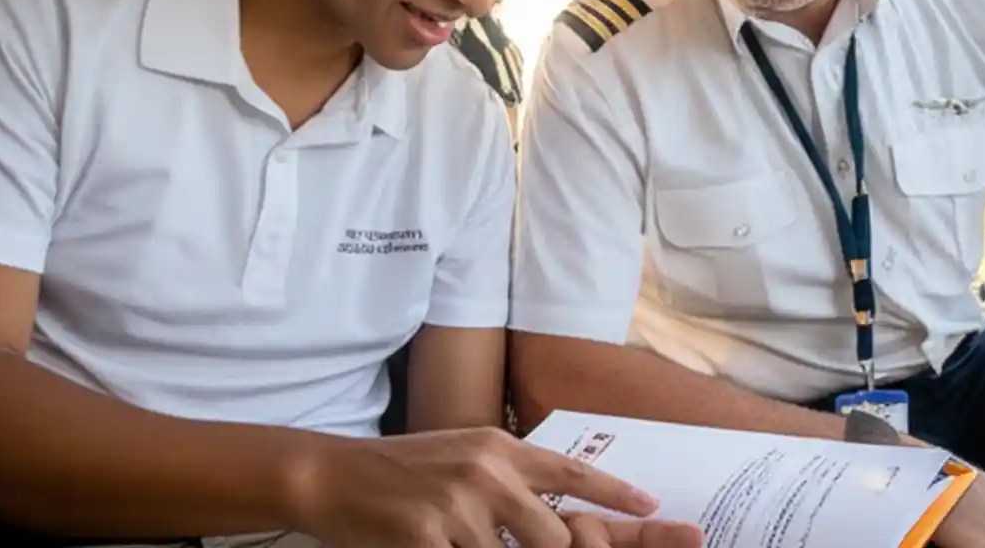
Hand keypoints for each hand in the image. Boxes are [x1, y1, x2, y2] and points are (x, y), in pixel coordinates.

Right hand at [292, 427, 700, 546]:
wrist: (333, 474)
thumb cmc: (402, 470)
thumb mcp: (462, 455)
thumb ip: (508, 477)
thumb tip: (557, 511)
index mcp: (497, 447)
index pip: (570, 471)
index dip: (614, 494)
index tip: (652, 507)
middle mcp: (485, 471)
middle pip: (554, 539)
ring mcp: (456, 506)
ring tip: (458, 536)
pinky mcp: (427, 537)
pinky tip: (435, 546)